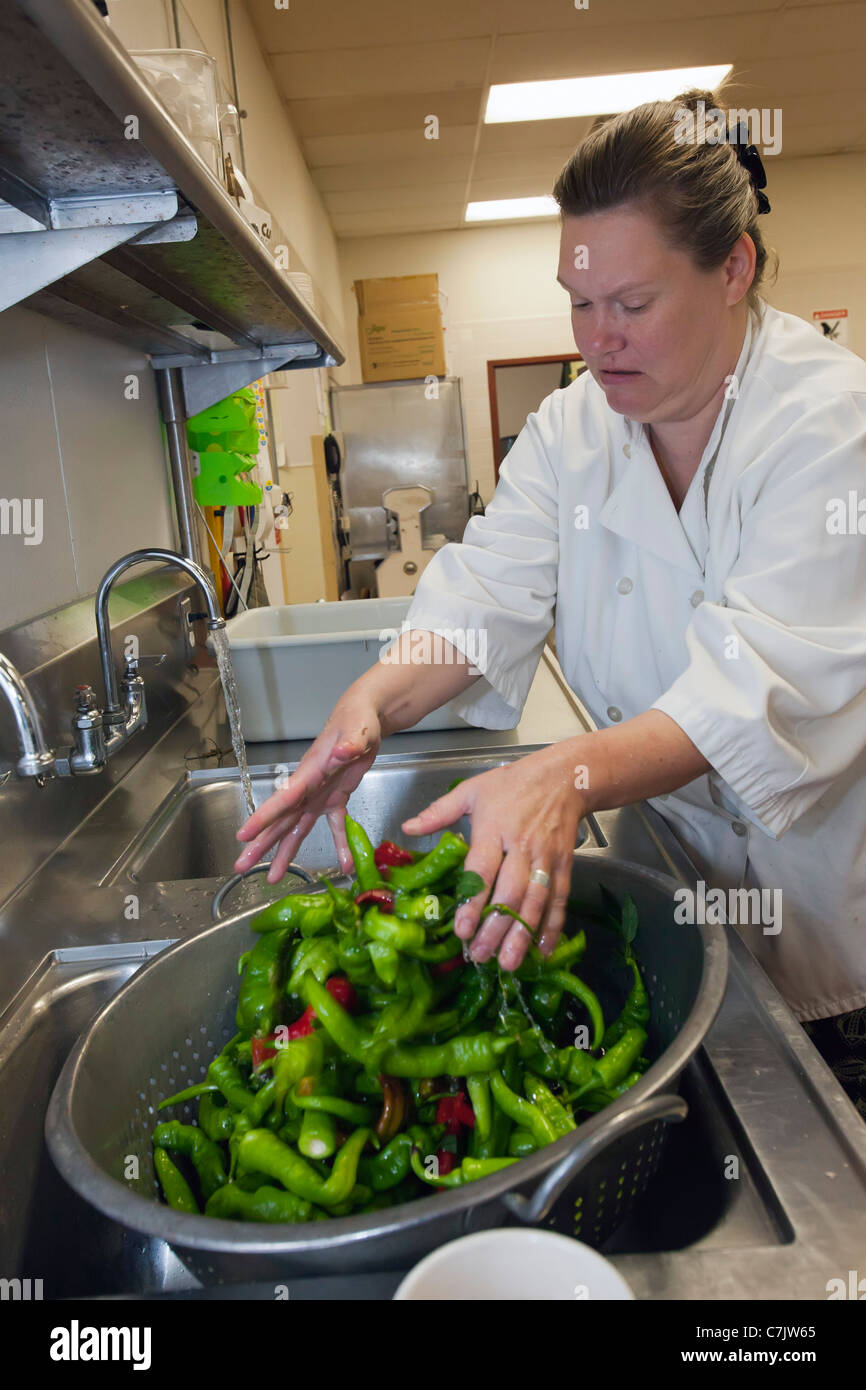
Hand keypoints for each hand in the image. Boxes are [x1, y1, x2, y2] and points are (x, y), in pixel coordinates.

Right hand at [234, 695, 381, 882]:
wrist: (364, 719)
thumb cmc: (357, 720)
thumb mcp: (358, 730)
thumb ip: (351, 742)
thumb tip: (343, 751)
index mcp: (310, 773)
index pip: (283, 798)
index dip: (263, 819)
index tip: (243, 836)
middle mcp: (309, 788)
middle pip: (280, 820)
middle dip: (261, 844)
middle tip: (241, 867)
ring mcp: (319, 795)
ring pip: (298, 828)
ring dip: (285, 852)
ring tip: (273, 877)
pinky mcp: (336, 799)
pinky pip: (335, 826)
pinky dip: (340, 845)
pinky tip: (344, 864)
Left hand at [401, 744, 586, 969]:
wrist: (565, 777)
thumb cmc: (513, 784)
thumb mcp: (472, 790)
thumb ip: (439, 812)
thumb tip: (408, 828)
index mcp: (494, 828)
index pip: (482, 870)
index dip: (472, 903)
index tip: (461, 930)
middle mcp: (522, 847)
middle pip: (509, 894)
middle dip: (495, 929)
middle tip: (479, 956)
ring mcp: (546, 859)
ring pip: (535, 902)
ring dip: (521, 935)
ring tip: (507, 963)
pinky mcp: (564, 866)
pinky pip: (558, 900)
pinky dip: (552, 927)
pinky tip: (543, 951)